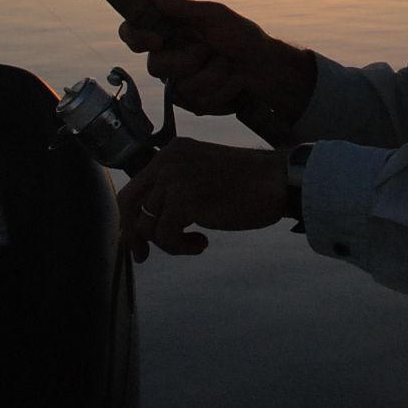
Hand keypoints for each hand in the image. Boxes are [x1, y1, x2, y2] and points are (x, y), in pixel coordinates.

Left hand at [115, 137, 290, 261]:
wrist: (277, 181)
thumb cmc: (247, 184)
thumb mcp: (202, 174)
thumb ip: (175, 187)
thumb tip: (148, 220)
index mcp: (171, 152)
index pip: (134, 187)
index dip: (130, 217)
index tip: (138, 240)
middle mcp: (168, 161)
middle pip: (131, 205)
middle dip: (134, 235)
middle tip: (143, 256)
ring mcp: (175, 179)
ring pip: (149, 226)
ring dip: (171, 243)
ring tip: (196, 242)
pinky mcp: (185, 200)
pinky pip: (166, 236)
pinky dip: (181, 247)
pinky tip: (203, 242)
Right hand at [118, 0, 314, 118]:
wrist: (266, 67)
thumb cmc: (242, 37)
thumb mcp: (214, 16)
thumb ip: (181, 8)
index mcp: (170, 32)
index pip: (132, 33)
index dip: (136, 37)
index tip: (157, 41)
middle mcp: (169, 58)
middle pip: (156, 67)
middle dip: (190, 59)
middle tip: (211, 49)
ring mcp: (180, 83)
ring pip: (181, 87)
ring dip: (213, 75)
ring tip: (229, 65)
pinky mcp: (195, 103)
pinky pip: (198, 103)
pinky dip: (222, 90)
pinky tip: (234, 82)